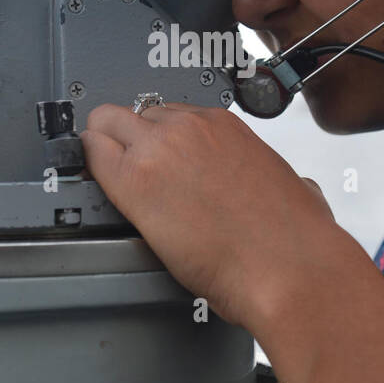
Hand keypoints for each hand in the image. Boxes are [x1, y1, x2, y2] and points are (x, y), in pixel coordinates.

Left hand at [80, 101, 341, 328]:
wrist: (290, 269)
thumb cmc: (295, 240)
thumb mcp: (295, 187)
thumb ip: (275, 178)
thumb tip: (289, 186)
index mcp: (226, 127)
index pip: (170, 115)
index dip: (158, 142)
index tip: (158, 163)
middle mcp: (192, 128)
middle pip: (133, 113)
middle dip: (126, 140)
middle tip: (127, 172)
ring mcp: (161, 150)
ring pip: (105, 124)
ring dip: (104, 151)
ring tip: (109, 181)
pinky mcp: (136, 182)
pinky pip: (92, 156)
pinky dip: (88, 169)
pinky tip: (95, 189)